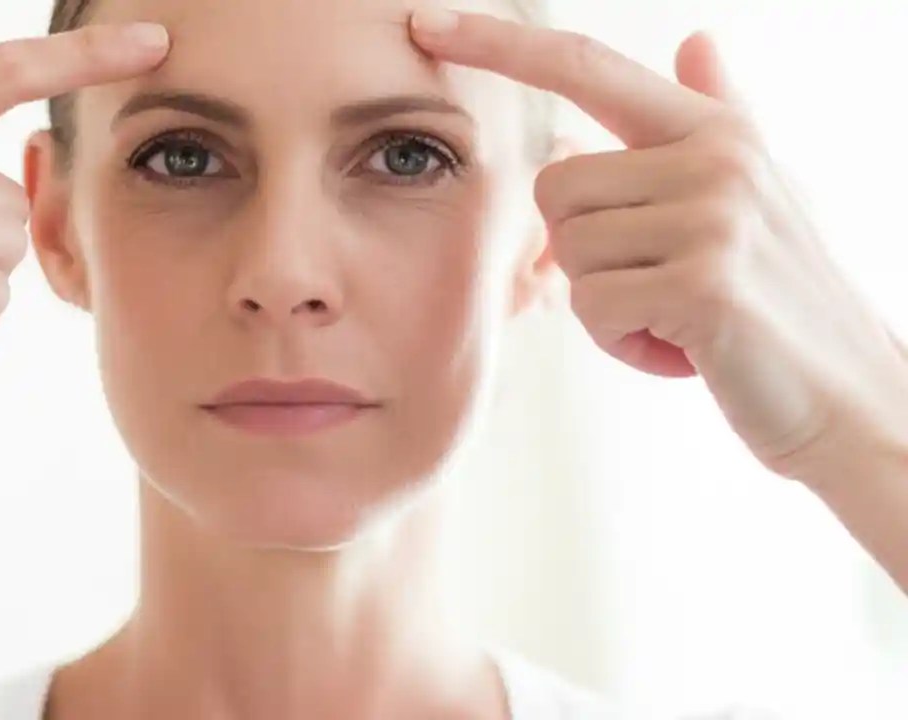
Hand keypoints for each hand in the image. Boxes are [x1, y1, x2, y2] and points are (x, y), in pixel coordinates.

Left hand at [410, 10, 907, 485]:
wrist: (848, 398)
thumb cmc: (779, 301)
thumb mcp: (754, 193)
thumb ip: (715, 115)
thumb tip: (696, 41)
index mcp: (713, 130)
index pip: (585, 65)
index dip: (499, 43)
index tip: (423, 24)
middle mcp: (715, 156)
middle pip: (552, 189)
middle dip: (584, 255)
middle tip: (657, 288)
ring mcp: (713, 214)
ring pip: (567, 252)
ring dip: (605, 305)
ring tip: (676, 318)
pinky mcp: (704, 280)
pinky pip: (592, 307)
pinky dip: (622, 344)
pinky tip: (684, 351)